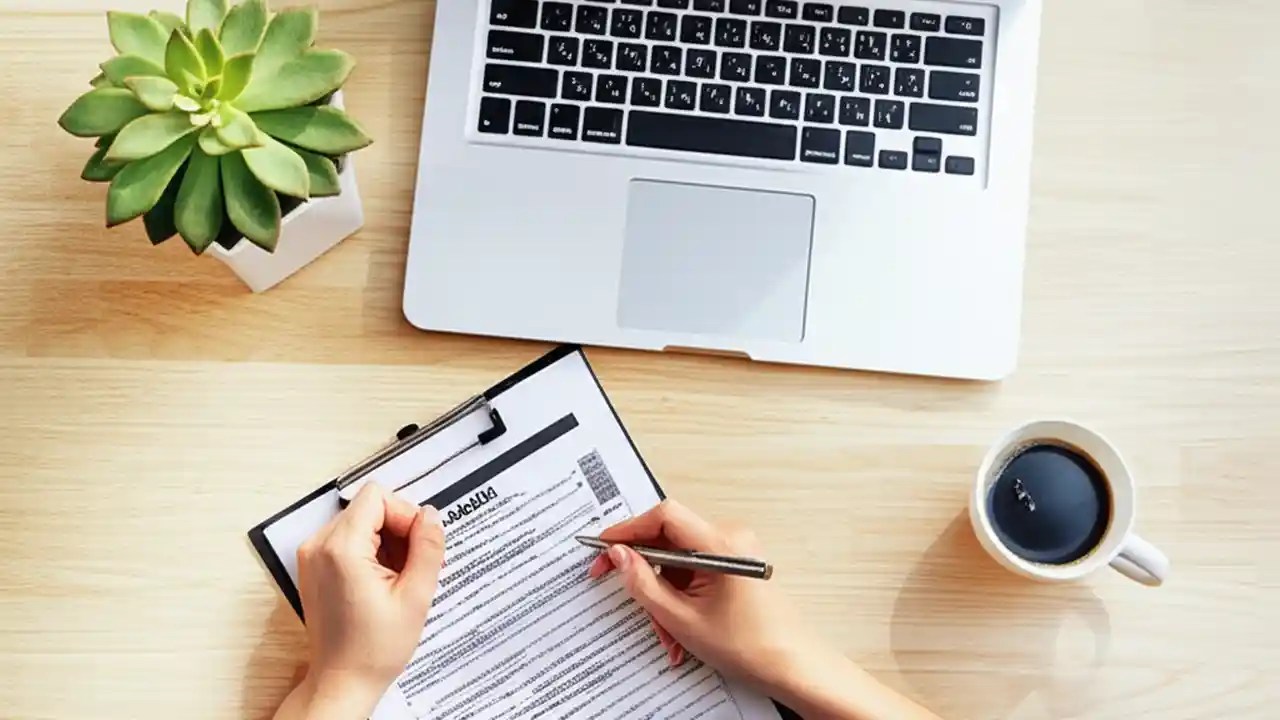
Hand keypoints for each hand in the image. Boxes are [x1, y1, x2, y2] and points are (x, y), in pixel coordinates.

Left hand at [278, 484, 445, 719]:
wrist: (342, 681)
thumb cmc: (373, 649)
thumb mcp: (415, 597)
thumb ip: (428, 548)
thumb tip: (431, 516)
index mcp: (341, 549)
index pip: (377, 497)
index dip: (405, 515)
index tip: (419, 545)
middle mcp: (319, 546)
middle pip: (368, 507)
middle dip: (398, 530)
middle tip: (414, 565)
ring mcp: (313, 556)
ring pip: (361, 522)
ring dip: (386, 542)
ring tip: (398, 578)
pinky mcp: (314, 566)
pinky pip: (348, 539)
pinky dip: (370, 551)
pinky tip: (383, 581)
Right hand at [586, 500, 829, 687]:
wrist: (792, 665)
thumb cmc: (752, 646)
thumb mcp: (682, 618)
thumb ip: (643, 583)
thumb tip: (619, 556)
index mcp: (721, 543)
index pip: (664, 516)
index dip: (628, 529)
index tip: (605, 545)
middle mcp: (730, 539)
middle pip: (669, 539)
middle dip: (644, 572)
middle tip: (618, 584)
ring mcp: (734, 552)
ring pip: (678, 562)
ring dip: (663, 594)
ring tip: (666, 630)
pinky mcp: (734, 566)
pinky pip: (694, 572)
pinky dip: (680, 596)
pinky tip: (679, 626)